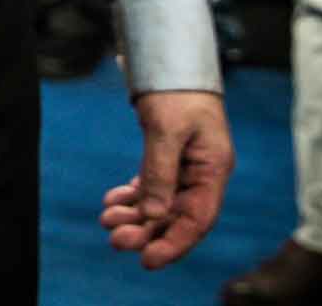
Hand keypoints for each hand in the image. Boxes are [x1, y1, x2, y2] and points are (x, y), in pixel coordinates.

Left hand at [98, 90, 231, 268]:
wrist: (172, 61)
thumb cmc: (177, 92)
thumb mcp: (166, 130)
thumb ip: (160, 172)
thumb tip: (152, 215)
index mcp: (213, 169)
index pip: (198, 219)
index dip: (174, 243)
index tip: (146, 260)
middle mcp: (202, 174)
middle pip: (176, 215)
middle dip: (147, 231)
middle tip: (115, 239)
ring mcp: (186, 167)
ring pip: (161, 203)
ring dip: (136, 215)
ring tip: (108, 220)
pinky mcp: (169, 159)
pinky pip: (152, 187)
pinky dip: (133, 197)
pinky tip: (113, 202)